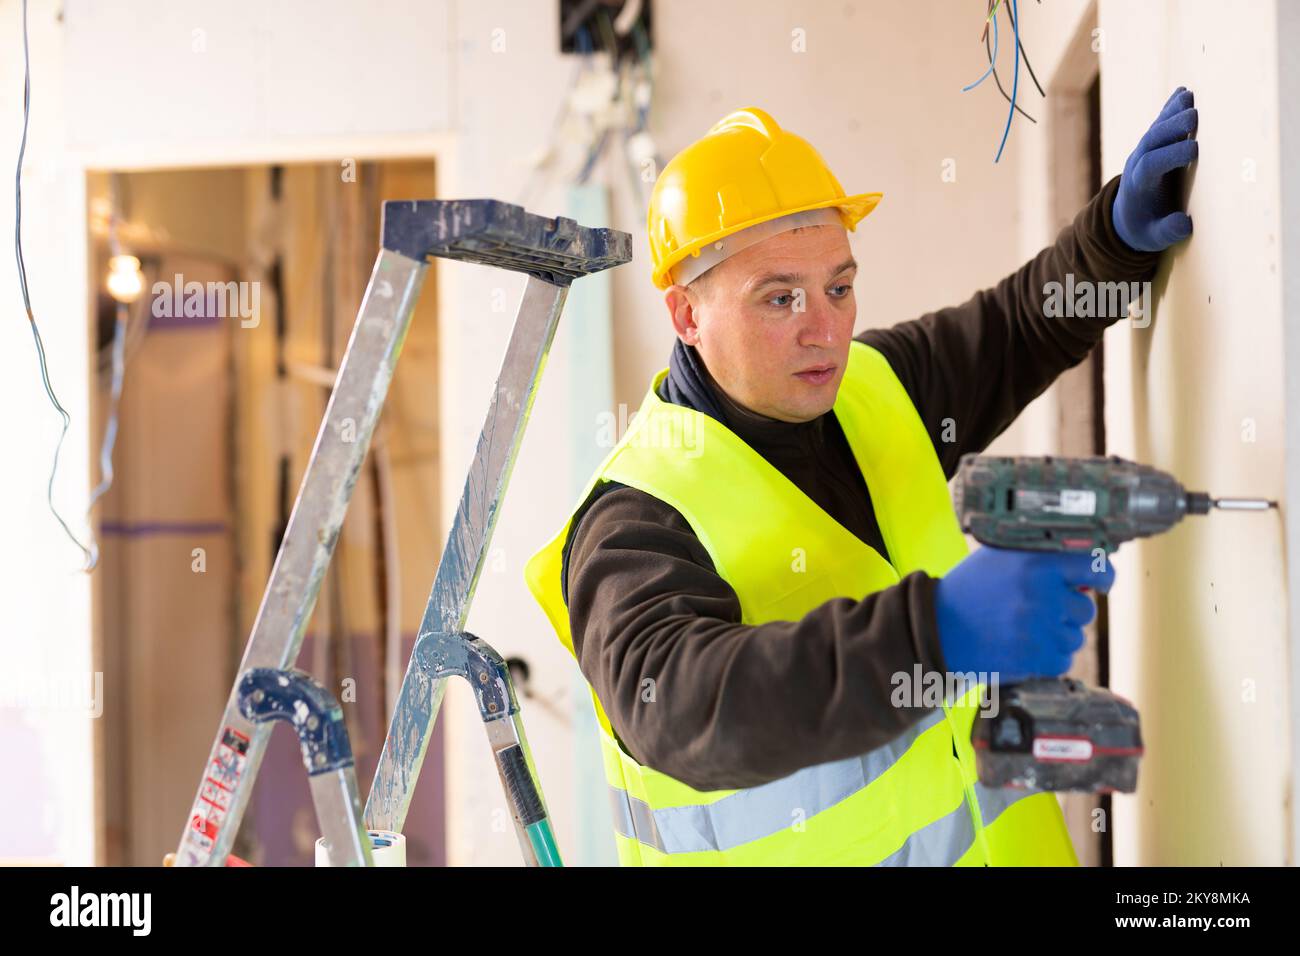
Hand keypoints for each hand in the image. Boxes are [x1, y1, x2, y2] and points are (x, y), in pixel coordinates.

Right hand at [934, 547, 1115, 682]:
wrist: (937, 627)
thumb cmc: (970, 590)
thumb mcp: (1001, 558)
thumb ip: (1042, 557)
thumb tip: (1086, 571)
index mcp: (1036, 562)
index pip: (1096, 566)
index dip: (1102, 576)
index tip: (1099, 582)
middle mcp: (1042, 593)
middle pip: (1085, 609)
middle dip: (1068, 611)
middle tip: (1040, 609)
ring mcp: (1039, 627)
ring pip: (1075, 637)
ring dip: (1057, 636)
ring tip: (1026, 629)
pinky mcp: (1034, 657)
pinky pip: (1062, 660)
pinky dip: (1047, 658)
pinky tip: (1023, 646)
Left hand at [1112, 86, 1197, 251]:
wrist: (1126, 217)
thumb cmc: (1144, 228)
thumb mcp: (1152, 238)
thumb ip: (1166, 232)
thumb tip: (1183, 224)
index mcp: (1136, 186)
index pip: (1149, 166)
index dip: (1170, 156)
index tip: (1194, 150)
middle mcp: (1136, 164)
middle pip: (1150, 141)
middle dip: (1170, 128)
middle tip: (1194, 116)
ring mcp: (1142, 152)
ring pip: (1155, 129)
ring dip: (1171, 112)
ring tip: (1189, 97)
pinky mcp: (1151, 146)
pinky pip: (1159, 123)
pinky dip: (1171, 108)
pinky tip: (1184, 92)